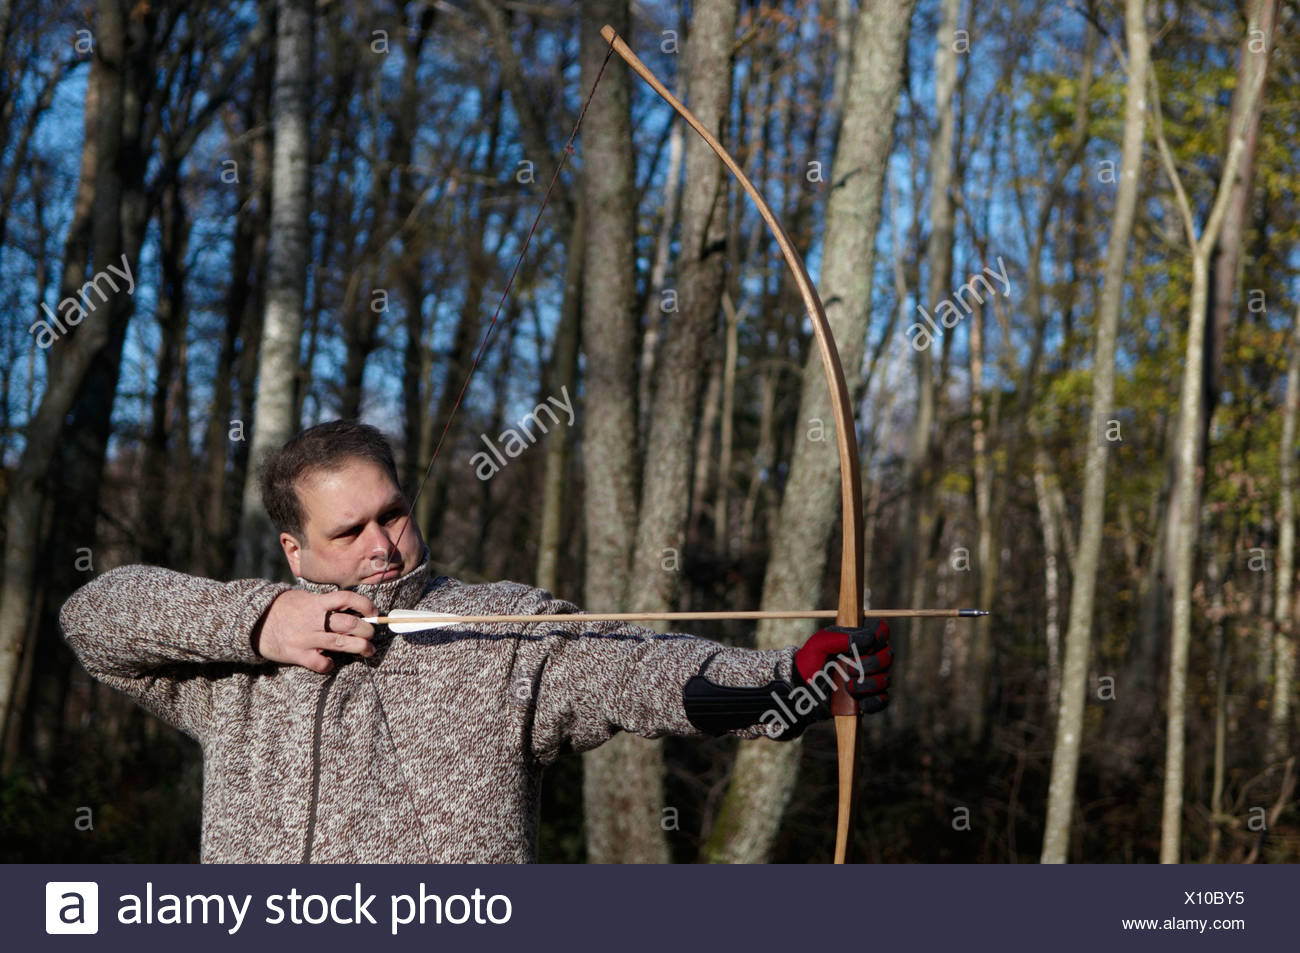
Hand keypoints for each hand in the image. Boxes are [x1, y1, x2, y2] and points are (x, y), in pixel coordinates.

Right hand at [251, 589, 377, 673]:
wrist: (255, 622)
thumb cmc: (284, 609)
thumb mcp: (304, 598)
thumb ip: (325, 603)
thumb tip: (352, 607)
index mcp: (317, 602)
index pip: (347, 598)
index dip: (365, 605)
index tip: (374, 612)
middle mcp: (313, 619)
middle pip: (349, 624)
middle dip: (366, 630)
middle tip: (372, 634)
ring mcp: (306, 637)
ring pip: (340, 643)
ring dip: (360, 647)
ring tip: (368, 650)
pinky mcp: (297, 654)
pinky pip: (319, 663)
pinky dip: (329, 664)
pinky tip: (331, 663)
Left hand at [794, 621, 891, 713]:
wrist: (801, 689)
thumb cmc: (810, 661)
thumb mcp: (819, 644)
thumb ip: (840, 637)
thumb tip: (868, 639)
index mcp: (858, 640)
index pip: (881, 631)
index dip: (881, 635)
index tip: (869, 643)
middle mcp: (868, 657)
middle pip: (888, 655)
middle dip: (871, 663)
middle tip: (850, 669)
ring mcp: (870, 678)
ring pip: (885, 679)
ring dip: (868, 684)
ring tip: (848, 687)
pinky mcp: (868, 697)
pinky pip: (883, 700)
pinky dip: (873, 702)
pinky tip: (860, 702)